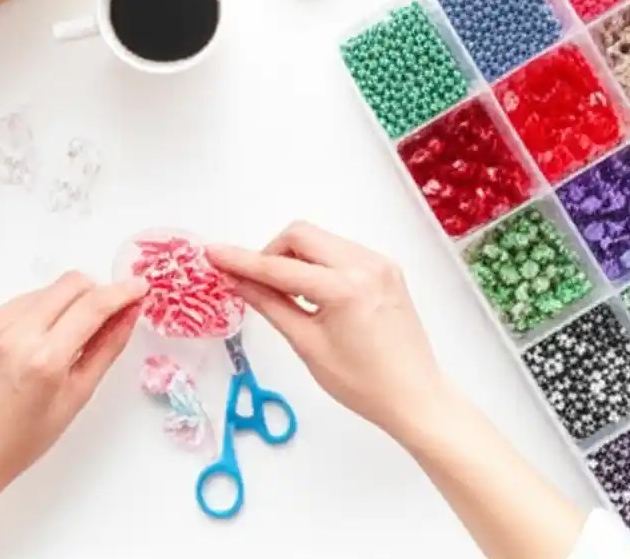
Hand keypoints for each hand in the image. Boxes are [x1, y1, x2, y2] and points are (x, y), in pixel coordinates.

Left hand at [0, 272, 146, 557]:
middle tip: (110, 315)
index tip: (141, 287)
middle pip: (72, 283)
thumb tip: (130, 313)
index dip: (122, 291)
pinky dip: (46, 309)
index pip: (93, 306)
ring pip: (50, 288)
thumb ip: (107, 348)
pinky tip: (46, 338)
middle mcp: (16, 333)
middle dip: (98, 291)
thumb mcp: (77, 396)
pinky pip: (27, 299)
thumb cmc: (25, 438)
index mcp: (44, 359)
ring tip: (73, 336)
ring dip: (71, 301)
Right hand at [208, 222, 448, 440]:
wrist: (415, 395)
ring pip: (322, 240)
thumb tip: (238, 281)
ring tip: (289, 294)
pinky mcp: (387, 269)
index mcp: (344, 287)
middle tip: (257, 283)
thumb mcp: (308, 345)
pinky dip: (320, 263)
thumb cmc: (363, 383)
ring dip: (297, 257)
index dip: (242, 260)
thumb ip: (271, 305)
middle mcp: (365, 264)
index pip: (279, 266)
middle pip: (302, 235)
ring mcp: (380, 263)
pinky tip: (315, 294)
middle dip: (272, 252)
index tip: (214, 253)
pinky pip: (342, 251)